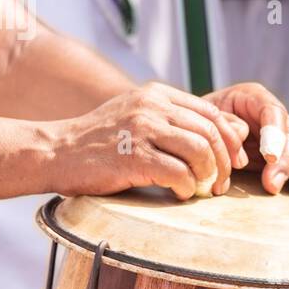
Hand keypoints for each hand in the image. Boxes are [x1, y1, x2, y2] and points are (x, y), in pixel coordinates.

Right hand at [47, 82, 246, 200]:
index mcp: (157, 94)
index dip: (230, 139)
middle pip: (211, 132)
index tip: (234, 161)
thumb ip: (177, 121)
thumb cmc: (101, 141)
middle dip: (224, 162)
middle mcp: (152, 107)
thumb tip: (230, 134)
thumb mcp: (139, 118)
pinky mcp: (133, 157)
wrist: (55, 152)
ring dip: (208, 175)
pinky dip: (187, 187)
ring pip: (200, 151)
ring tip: (202, 189)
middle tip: (221, 184)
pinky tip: (180, 193)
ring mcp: (142, 130)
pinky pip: (178, 173)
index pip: (212, 113)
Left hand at [203, 82, 288, 195]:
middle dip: (285, 161)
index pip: (272, 111)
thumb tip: (244, 132)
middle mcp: (273, 114)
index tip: (268, 157)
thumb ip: (223, 123)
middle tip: (271, 185)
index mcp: (253, 98)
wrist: (197, 141)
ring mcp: (284, 135)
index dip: (275, 134)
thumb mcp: (204, 120)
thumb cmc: (198, 128)